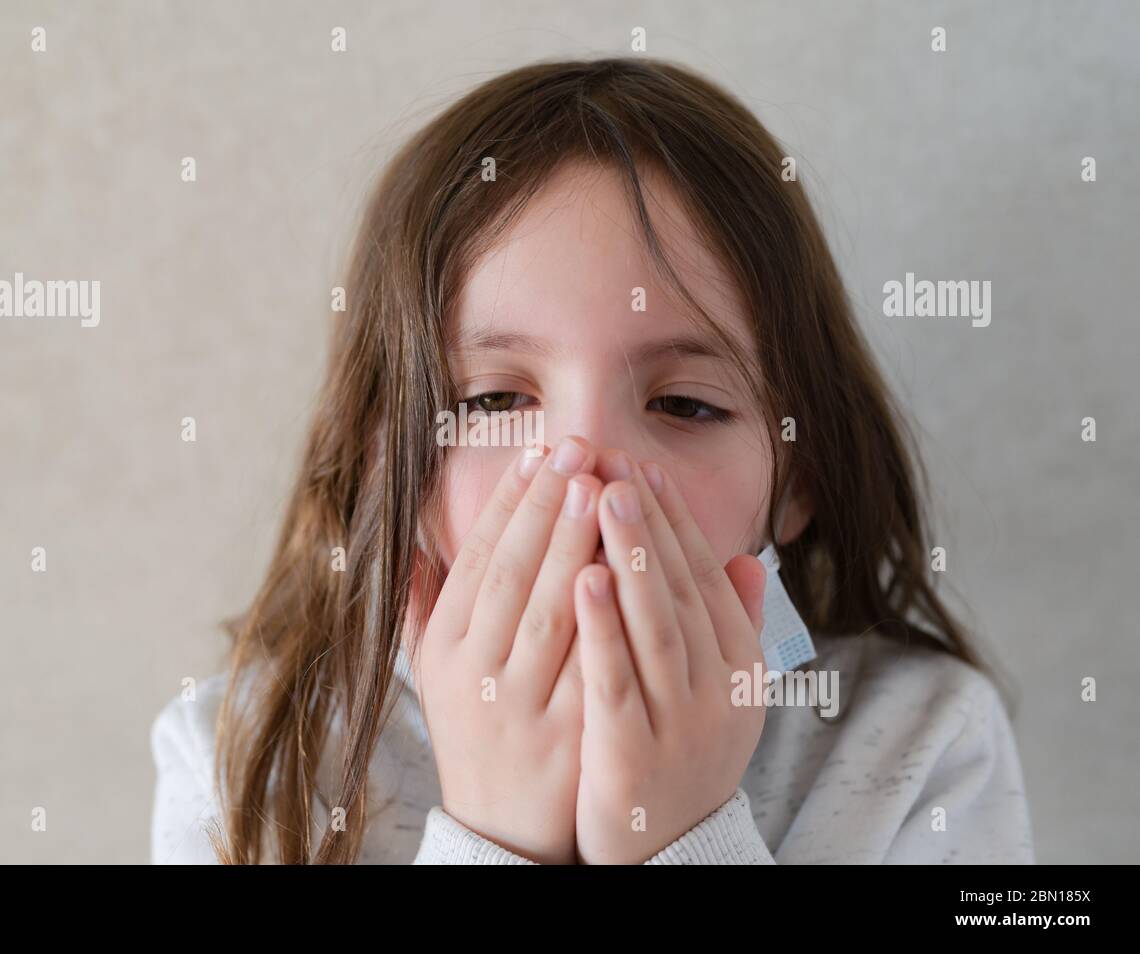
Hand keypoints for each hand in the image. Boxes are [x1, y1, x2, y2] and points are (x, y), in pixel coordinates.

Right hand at [415, 436, 600, 863]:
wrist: (503, 830)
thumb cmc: (475, 732)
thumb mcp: (434, 673)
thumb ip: (425, 606)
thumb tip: (415, 541)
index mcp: (444, 649)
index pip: (476, 560)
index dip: (507, 503)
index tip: (535, 451)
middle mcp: (473, 672)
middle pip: (510, 574)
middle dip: (544, 505)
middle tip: (575, 447)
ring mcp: (518, 705)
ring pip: (545, 610)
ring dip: (572, 542)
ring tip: (598, 484)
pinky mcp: (563, 734)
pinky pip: (586, 662)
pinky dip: (601, 611)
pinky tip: (620, 567)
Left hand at [572, 450, 767, 864]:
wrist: (671, 850)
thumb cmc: (685, 753)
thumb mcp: (725, 692)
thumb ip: (736, 626)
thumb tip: (749, 559)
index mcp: (739, 665)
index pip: (704, 577)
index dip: (672, 519)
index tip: (641, 467)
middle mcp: (719, 688)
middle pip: (680, 589)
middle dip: (646, 520)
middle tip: (614, 459)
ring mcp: (681, 722)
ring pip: (655, 625)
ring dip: (630, 556)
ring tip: (602, 496)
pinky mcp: (635, 754)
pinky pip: (617, 680)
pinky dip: (602, 628)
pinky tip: (582, 578)